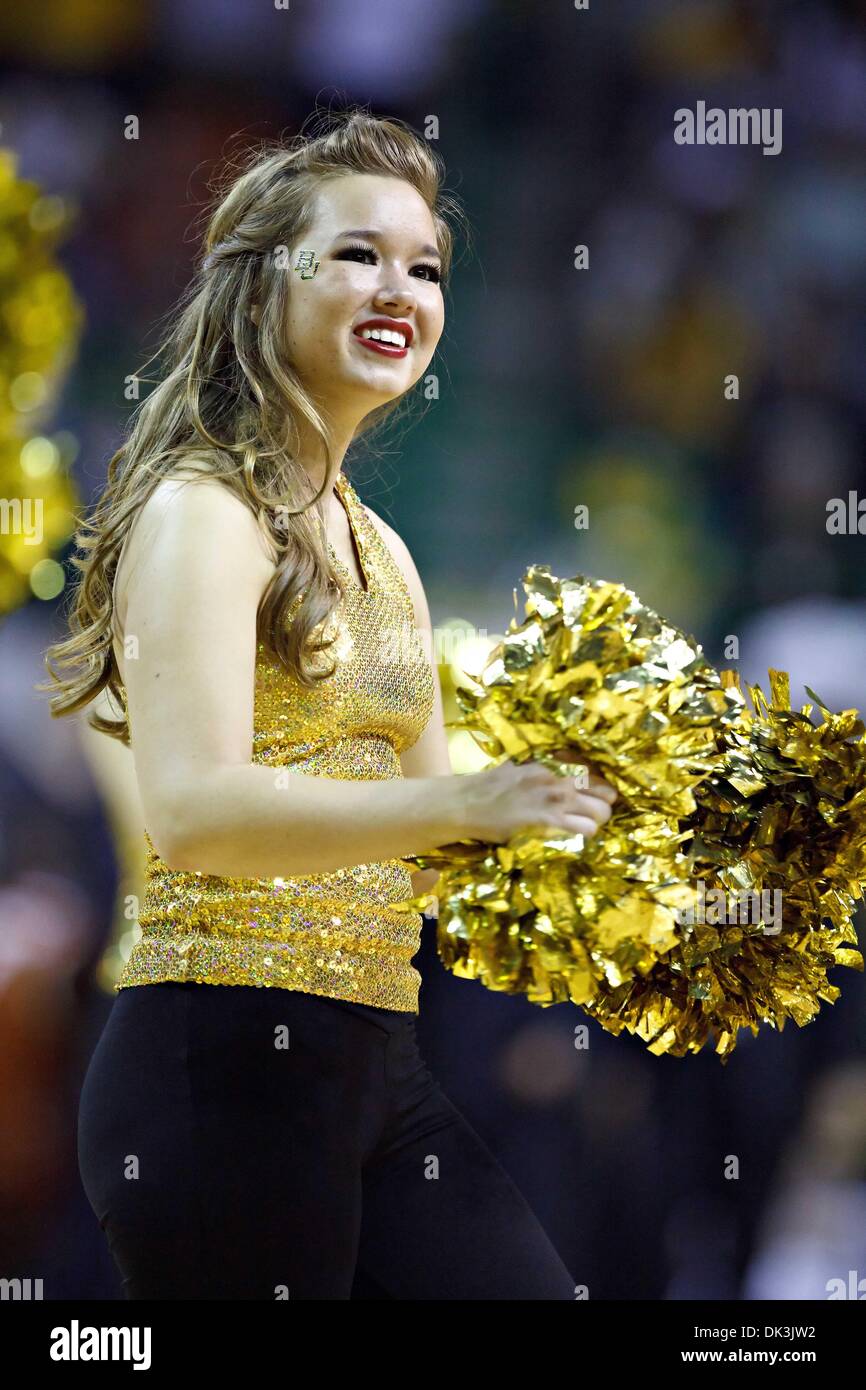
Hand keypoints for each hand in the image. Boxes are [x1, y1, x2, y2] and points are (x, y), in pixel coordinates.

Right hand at [458, 754, 618, 844]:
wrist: (464, 803)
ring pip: (600, 811)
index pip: (590, 773)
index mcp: (547, 767)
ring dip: (597, 822)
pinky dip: (586, 833)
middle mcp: (556, 780)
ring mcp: (553, 800)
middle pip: (603, 792)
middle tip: (594, 815)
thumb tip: (539, 773)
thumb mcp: (513, 771)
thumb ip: (532, 772)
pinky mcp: (548, 821)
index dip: (599, 787)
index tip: (597, 796)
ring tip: (587, 827)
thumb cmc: (484, 789)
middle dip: (603, 806)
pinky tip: (578, 836)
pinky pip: (584, 828)